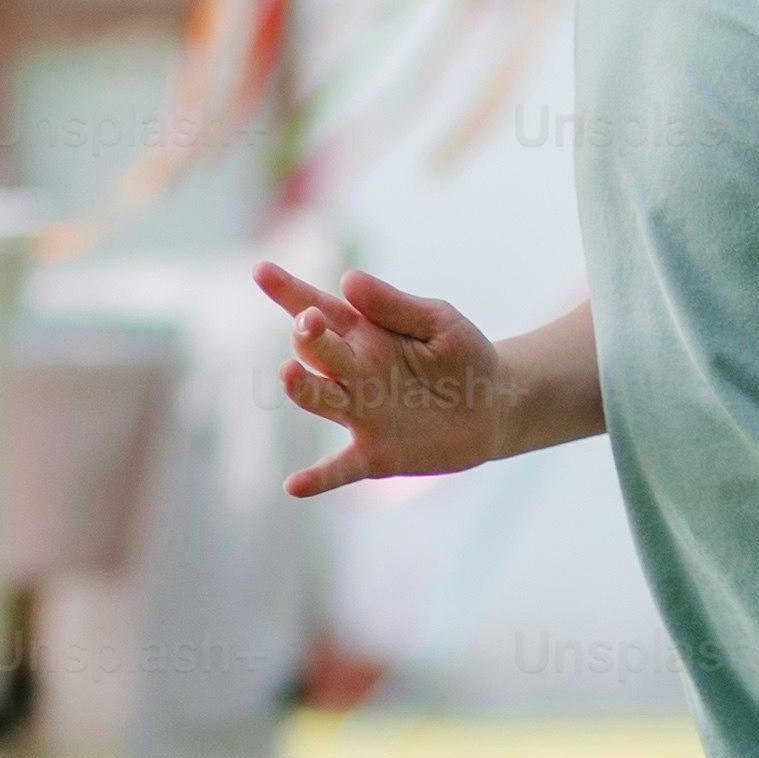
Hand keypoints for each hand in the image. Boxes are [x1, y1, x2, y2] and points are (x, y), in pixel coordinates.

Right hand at [255, 262, 508, 495]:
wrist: (496, 407)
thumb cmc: (463, 357)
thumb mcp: (439, 322)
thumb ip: (395, 305)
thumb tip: (347, 279)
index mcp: (364, 334)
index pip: (318, 308)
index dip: (289, 291)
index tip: (262, 271)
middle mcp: (353, 373)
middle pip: (315, 351)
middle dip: (307, 336)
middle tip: (310, 322)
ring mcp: (360, 414)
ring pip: (318, 398)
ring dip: (302, 387)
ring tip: (289, 373)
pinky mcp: (375, 453)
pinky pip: (340, 468)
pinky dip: (318, 478)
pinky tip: (294, 486)